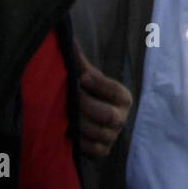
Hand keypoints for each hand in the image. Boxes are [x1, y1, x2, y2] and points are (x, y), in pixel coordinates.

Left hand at [74, 41, 131, 159]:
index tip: (82, 78)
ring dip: (79, 125)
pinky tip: (69, 132)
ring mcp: (113, 136)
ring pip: (98, 134)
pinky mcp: (103, 152)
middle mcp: (122, 117)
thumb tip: (66, 37)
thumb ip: (80, 63)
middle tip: (71, 98)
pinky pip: (93, 150)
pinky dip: (80, 142)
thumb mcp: (87, 78)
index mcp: (122, 97)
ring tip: (65, 115)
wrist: (89, 120)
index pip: (115, 90)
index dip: (99, 85)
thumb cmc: (89, 94)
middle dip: (87, 107)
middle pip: (108, 116)